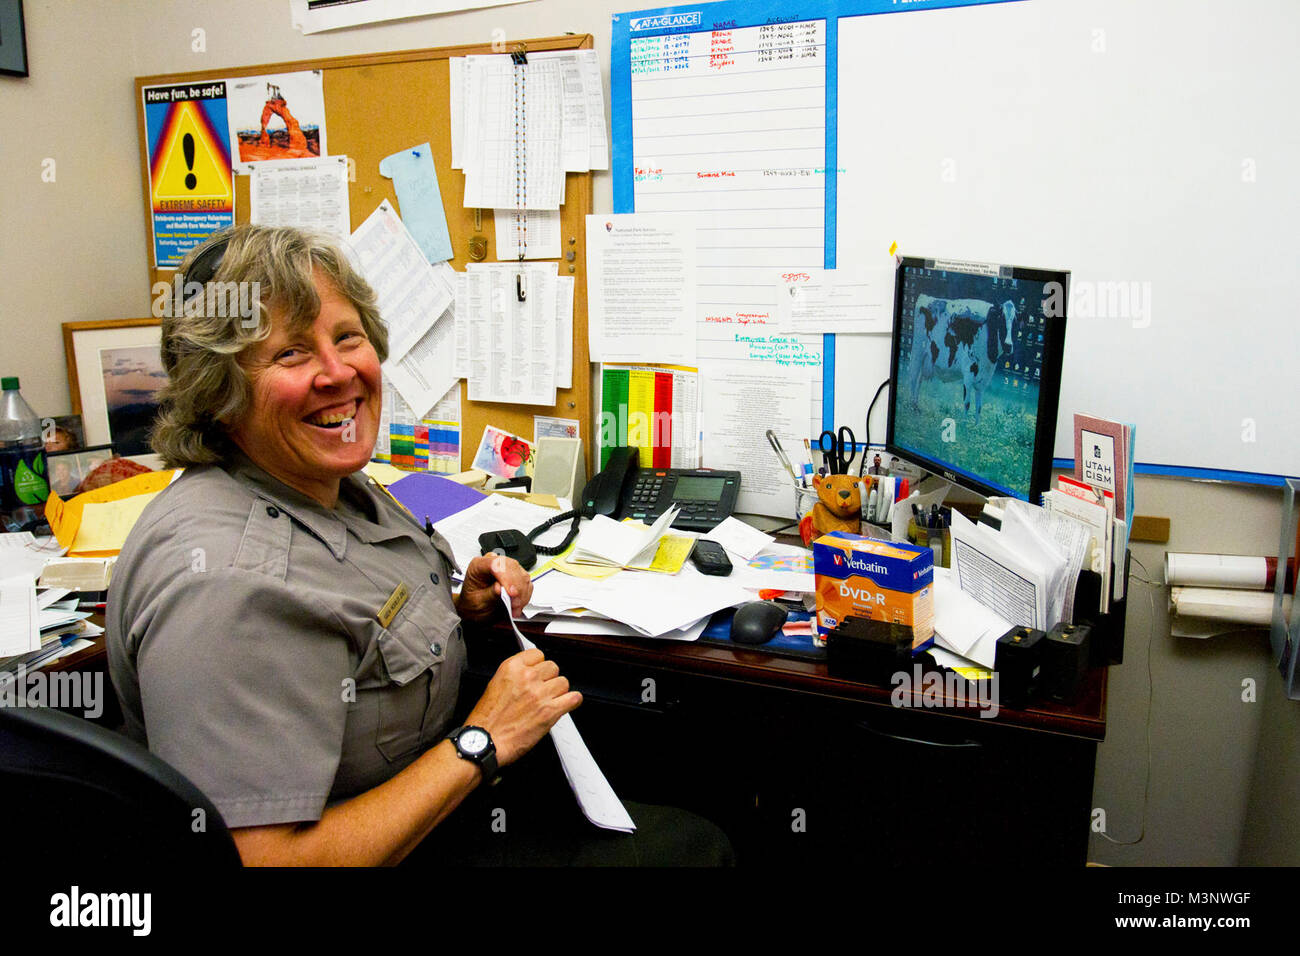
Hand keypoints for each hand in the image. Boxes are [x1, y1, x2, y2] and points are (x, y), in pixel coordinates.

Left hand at [456, 554, 532, 620]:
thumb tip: (500, 588)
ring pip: (521, 574)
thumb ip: (489, 594)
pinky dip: (525, 595)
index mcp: (478, 566)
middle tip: (514, 604)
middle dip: (516, 587)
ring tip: (515, 607)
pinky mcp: (516, 576)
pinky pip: (527, 582)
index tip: (511, 592)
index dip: (506, 577)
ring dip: (522, 593)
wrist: (476, 609)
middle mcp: (493, 563)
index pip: (495, 564)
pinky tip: (518, 604)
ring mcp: (506, 569)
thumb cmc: (473, 603)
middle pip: (511, 567)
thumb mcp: (477, 602)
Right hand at [464, 648, 581, 765]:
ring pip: (564, 682)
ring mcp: (540, 694)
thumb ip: (515, 675)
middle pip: (553, 667)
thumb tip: (532, 672)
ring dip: (559, 692)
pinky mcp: (550, 711)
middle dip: (549, 679)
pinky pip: (574, 698)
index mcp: (512, 668)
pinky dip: (572, 702)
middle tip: (542, 692)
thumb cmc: (487, 719)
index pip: (538, 654)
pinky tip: (566, 705)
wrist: (485, 741)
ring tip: (550, 701)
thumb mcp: (495, 685)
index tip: (538, 674)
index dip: (539, 666)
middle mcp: (527, 678)